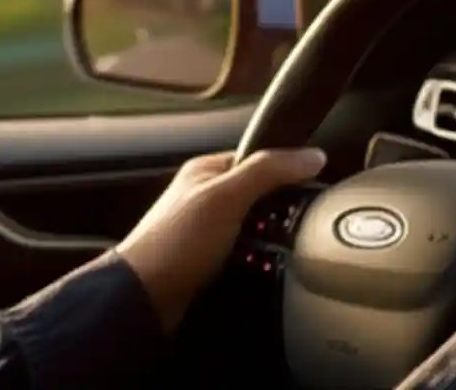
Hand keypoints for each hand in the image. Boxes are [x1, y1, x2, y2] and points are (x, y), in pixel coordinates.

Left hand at [116, 148, 325, 331]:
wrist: (142, 300)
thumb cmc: (174, 243)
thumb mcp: (226, 197)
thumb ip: (269, 171)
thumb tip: (313, 155)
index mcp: (206, 171)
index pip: (260, 159)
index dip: (287, 172)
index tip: (310, 188)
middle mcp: (206, 198)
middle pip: (262, 196)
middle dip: (280, 212)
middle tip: (294, 224)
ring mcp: (208, 231)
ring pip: (258, 228)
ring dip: (271, 241)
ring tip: (280, 250)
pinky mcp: (211, 261)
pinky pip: (249, 255)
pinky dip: (260, 260)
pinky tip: (266, 267)